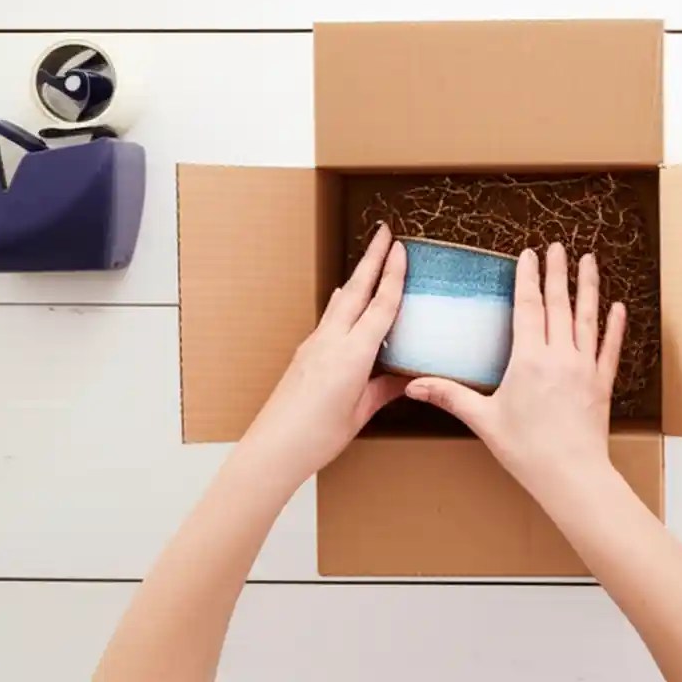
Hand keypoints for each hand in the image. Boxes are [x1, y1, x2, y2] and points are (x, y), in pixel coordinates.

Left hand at [238, 224, 407, 485]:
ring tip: (370, 259)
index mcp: (353, 355)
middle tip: (385, 233)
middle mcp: (331, 342)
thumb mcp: (361, 413)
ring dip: (358, 277)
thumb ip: (385, 389)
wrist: (273, 448)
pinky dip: (343, 302)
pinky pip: (330, 318)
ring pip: (341, 301)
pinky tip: (344, 299)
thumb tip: (409, 379)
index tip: (401, 249)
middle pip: (357, 289)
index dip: (393, 275)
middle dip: (372, 258)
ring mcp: (315, 345)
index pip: (380, 306)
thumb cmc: (317, 437)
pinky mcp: (305, 354)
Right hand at [405, 242, 625, 499]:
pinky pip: (610, 348)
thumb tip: (414, 385)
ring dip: (588, 287)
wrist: (571, 475)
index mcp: (529, 360)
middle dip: (556, 272)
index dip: (527, 279)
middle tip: (557, 246)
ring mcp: (584, 368)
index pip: (528, 308)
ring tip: (589, 260)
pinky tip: (617, 307)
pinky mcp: (602, 384)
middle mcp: (560, 356)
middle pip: (558, 304)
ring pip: (587, 318)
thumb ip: (450, 396)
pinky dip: (614, 326)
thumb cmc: (527, 450)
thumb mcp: (484, 420)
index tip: (528, 255)